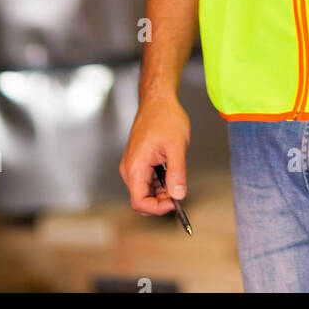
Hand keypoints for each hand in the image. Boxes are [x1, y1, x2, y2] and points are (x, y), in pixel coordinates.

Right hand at [119, 96, 190, 216]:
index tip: (175, 201)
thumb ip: (177, 173)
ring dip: (160, 192)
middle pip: (141, 199)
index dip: (157, 208)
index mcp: (135, 166)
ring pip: (144, 191)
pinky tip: (170, 172)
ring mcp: (131, 165)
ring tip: (176, 177)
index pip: (139, 202)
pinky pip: (145, 181)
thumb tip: (179, 196)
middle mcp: (129, 168)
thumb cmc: (165, 117)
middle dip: (160, 201)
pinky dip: (158, 183)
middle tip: (178, 190)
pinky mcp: (137, 161)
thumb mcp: (177, 146)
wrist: (158, 99)